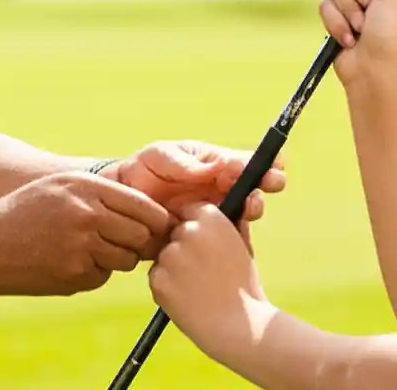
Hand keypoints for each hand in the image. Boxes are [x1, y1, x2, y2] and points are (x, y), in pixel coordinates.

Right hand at [0, 172, 172, 296]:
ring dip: (113, 259)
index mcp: (87, 186)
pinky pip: (102, 276)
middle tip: (114, 242)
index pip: (146, 207)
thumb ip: (103, 196)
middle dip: (135, 243)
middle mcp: (88, 213)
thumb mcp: (60, 188)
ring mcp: (82, 246)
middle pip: (142, 235)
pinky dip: (90, 273)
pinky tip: (62, 262)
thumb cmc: (24, 213)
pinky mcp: (74, 274)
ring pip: (126, 259)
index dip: (155, 222)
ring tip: (81, 249)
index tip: (150, 229)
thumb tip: (153, 219)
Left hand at [103, 141, 286, 221]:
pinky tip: (235, 236)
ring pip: (244, 216)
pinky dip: (235, 239)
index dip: (267, 163)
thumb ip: (185, 162)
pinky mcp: (207, 238)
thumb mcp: (161, 157)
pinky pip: (227, 239)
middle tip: (268, 186)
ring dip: (251, 210)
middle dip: (266, 186)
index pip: (249, 162)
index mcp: (218, 166)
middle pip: (254, 190)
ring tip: (249, 206)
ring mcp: (217, 215)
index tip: (275, 166)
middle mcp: (223, 191)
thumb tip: (218, 166)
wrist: (122, 204)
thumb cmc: (144, 171)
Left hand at [149, 204, 274, 363]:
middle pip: (174, 233)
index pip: (189, 210)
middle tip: (202, 272)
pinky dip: (167, 288)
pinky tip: (188, 300)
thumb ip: (226, 225)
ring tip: (198, 289)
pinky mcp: (158, 279)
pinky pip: (157, 278)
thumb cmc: (244, 289)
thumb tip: (215, 211)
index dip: (194, 227)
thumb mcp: (242, 247)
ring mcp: (170, 255)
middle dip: (182, 248)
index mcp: (211, 219)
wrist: (240, 327)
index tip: (200, 243)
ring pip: (164, 256)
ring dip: (174, 269)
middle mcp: (188, 231)